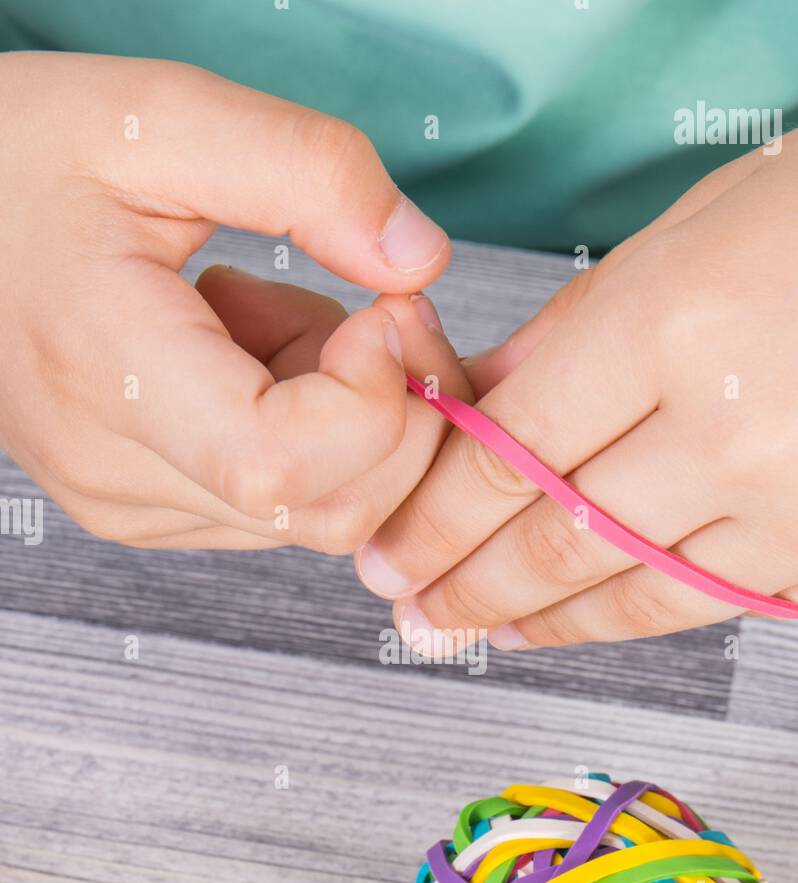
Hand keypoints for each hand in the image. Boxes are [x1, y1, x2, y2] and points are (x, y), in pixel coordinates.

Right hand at [0, 52, 461, 550]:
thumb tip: (420, 260)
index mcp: (111, 376)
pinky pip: (284, 505)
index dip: (374, 400)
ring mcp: (134, 507)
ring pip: (321, 514)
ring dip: (348, 417)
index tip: (381, 311)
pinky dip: (309, 434)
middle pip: (334, 511)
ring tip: (268, 315)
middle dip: (393, 408)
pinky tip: (248, 354)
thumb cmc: (22, 161)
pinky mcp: (153, 509)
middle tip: (366, 305)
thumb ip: (306, 172)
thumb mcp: (158, 116)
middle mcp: (121, 476)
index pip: (285, 466)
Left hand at [356, 105, 797, 646]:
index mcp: (679, 323)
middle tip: (408, 606)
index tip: (388, 541)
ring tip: (475, 628)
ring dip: (538, 618)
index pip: (512, 449)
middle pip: (555, 536)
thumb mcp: (714, 222)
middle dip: (463, 579)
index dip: (433, 511)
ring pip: (633, 592)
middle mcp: (732, 431)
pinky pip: (721, 604)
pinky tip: (588, 624)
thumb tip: (488, 396)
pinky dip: (640, 620)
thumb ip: (589, 323)